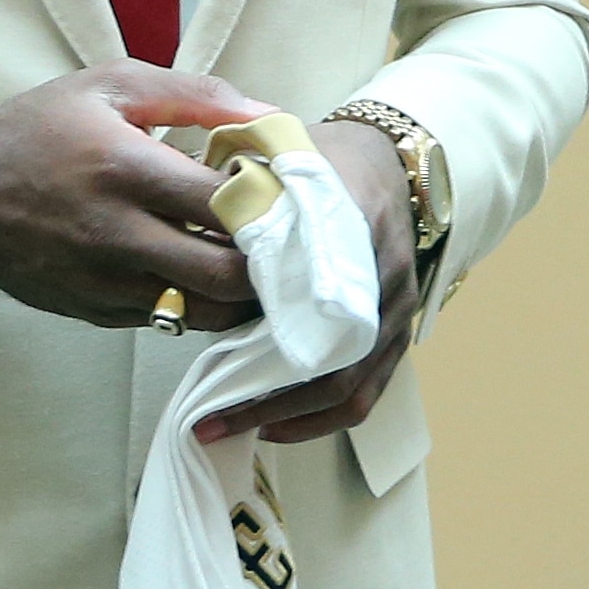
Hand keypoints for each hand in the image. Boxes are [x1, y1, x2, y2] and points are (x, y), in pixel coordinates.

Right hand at [0, 62, 275, 329]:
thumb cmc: (42, 129)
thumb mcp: (110, 85)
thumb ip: (195, 94)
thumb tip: (268, 114)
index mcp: (125, 170)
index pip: (228, 202)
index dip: (272, 198)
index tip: (288, 186)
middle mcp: (117, 236)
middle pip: (225, 274)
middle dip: (269, 259)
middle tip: (284, 235)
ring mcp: (104, 283)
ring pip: (202, 312)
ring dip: (240, 293)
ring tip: (255, 260)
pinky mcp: (94, 312)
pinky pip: (167, 321)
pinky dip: (199, 305)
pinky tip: (208, 275)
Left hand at [191, 115, 423, 447]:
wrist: (386, 161)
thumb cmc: (325, 164)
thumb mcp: (282, 163)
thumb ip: (244, 198)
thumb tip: (190, 243)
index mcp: (357, 232)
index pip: (316, 303)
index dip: (268, 346)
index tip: (215, 370)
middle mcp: (386, 280)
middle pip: (335, 364)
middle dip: (271, 403)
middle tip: (212, 419)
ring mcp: (398, 311)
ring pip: (353, 389)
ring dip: (293, 419)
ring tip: (235, 427)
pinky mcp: (398, 332)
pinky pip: (369, 392)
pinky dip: (321, 417)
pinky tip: (276, 425)